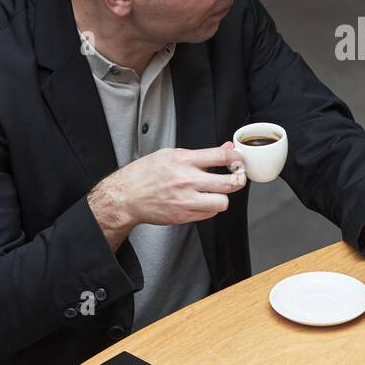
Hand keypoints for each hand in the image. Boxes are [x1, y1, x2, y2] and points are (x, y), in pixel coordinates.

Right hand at [88, 142, 246, 249]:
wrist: (126, 196)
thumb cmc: (146, 173)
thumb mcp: (172, 154)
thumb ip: (202, 153)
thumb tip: (226, 149)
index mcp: (184, 160)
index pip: (221, 157)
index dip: (236, 158)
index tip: (238, 160)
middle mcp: (187, 180)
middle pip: (229, 183)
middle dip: (238, 179)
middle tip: (237, 177)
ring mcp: (186, 200)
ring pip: (223, 202)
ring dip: (223, 197)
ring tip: (216, 191)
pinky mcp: (183, 216)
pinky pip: (209, 214)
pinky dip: (210, 207)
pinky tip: (203, 200)